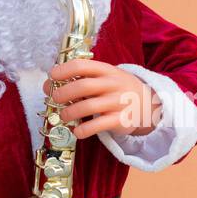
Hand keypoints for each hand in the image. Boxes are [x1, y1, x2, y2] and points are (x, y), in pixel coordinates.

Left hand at [43, 59, 161, 138]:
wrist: (148, 104)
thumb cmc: (117, 90)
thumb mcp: (105, 78)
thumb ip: (81, 79)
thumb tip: (49, 85)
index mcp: (106, 70)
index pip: (82, 65)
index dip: (63, 70)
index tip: (52, 77)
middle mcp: (113, 84)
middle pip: (83, 86)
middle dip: (63, 93)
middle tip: (54, 99)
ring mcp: (118, 102)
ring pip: (88, 107)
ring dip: (69, 112)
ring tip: (64, 116)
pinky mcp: (120, 120)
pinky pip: (98, 125)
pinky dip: (83, 130)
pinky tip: (77, 131)